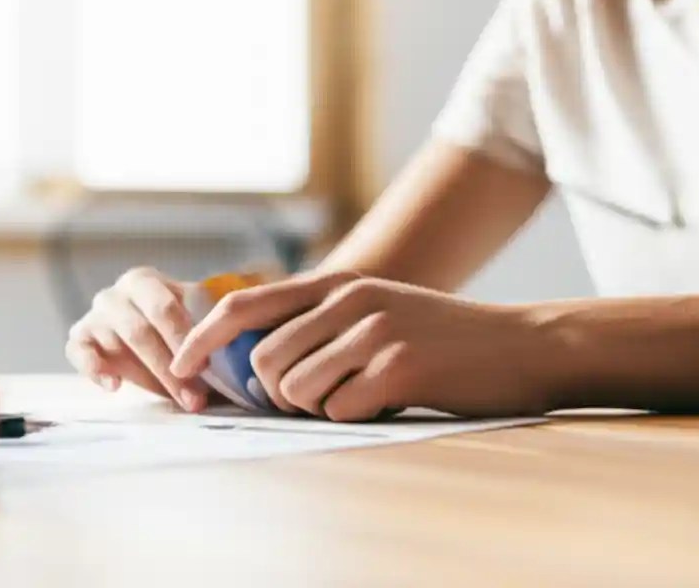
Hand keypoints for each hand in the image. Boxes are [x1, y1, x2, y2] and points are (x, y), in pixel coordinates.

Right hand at [64, 267, 209, 411]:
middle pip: (141, 333)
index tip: (206, 370)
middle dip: (170, 370)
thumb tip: (236, 349)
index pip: (164, 309)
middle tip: (194, 399)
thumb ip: (208, 326)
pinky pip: (80, 354)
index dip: (185, 340)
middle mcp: (114, 295)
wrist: (144, 334)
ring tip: (174, 401)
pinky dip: (95, 369)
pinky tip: (115, 386)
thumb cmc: (174, 326)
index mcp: (143, 282)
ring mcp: (93, 317)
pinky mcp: (78, 340)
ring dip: (147, 378)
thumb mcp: (194, 314)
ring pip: (117, 348)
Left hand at [170, 272, 557, 420]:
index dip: (201, 338)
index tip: (178, 366)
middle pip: (264, 362)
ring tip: (357, 395)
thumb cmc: (440, 336)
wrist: (519, 345)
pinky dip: (354, 416)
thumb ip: (318, 322)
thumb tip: (251, 362)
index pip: (245, 306)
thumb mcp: (374, 308)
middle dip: (274, 397)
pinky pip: (339, 410)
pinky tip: (387, 399)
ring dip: (317, 408)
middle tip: (311, 402)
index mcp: (336, 283)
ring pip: (296, 390)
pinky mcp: (399, 367)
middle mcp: (349, 300)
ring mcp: (374, 331)